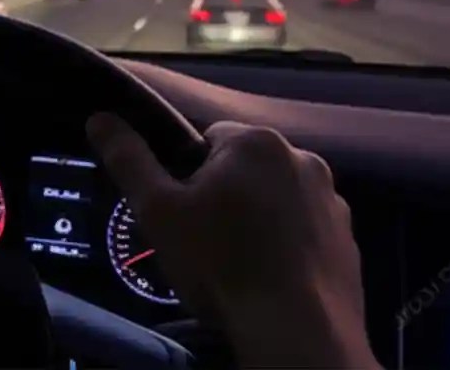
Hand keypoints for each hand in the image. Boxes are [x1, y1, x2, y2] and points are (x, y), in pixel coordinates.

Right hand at [87, 115, 379, 368]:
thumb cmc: (220, 263)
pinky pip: (307, 233)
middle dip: (226, 197)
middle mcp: (303, 159)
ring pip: (278, 201)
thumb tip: (100, 118)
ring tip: (240, 265)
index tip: (184, 214)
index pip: (208, 141)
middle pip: (246, 170)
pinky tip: (272, 279)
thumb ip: (129, 160)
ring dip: (260, 221)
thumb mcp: (158, 211)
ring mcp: (332, 201)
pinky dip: (289, 248)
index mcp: (256, 142)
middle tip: (206, 243)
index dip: (188, 177)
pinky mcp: (349, 240)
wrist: (295, 330)